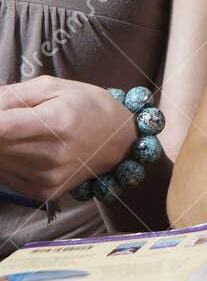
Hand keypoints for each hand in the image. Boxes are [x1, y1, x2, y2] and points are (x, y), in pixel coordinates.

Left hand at [0, 77, 136, 203]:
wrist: (120, 141)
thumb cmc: (85, 106)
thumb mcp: (52, 87)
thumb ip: (12, 95)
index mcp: (57, 122)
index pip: (2, 128)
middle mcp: (52, 155)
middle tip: (11, 120)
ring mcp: (47, 178)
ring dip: (1, 146)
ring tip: (20, 133)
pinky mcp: (44, 194)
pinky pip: (5, 177)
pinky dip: (6, 162)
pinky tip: (24, 150)